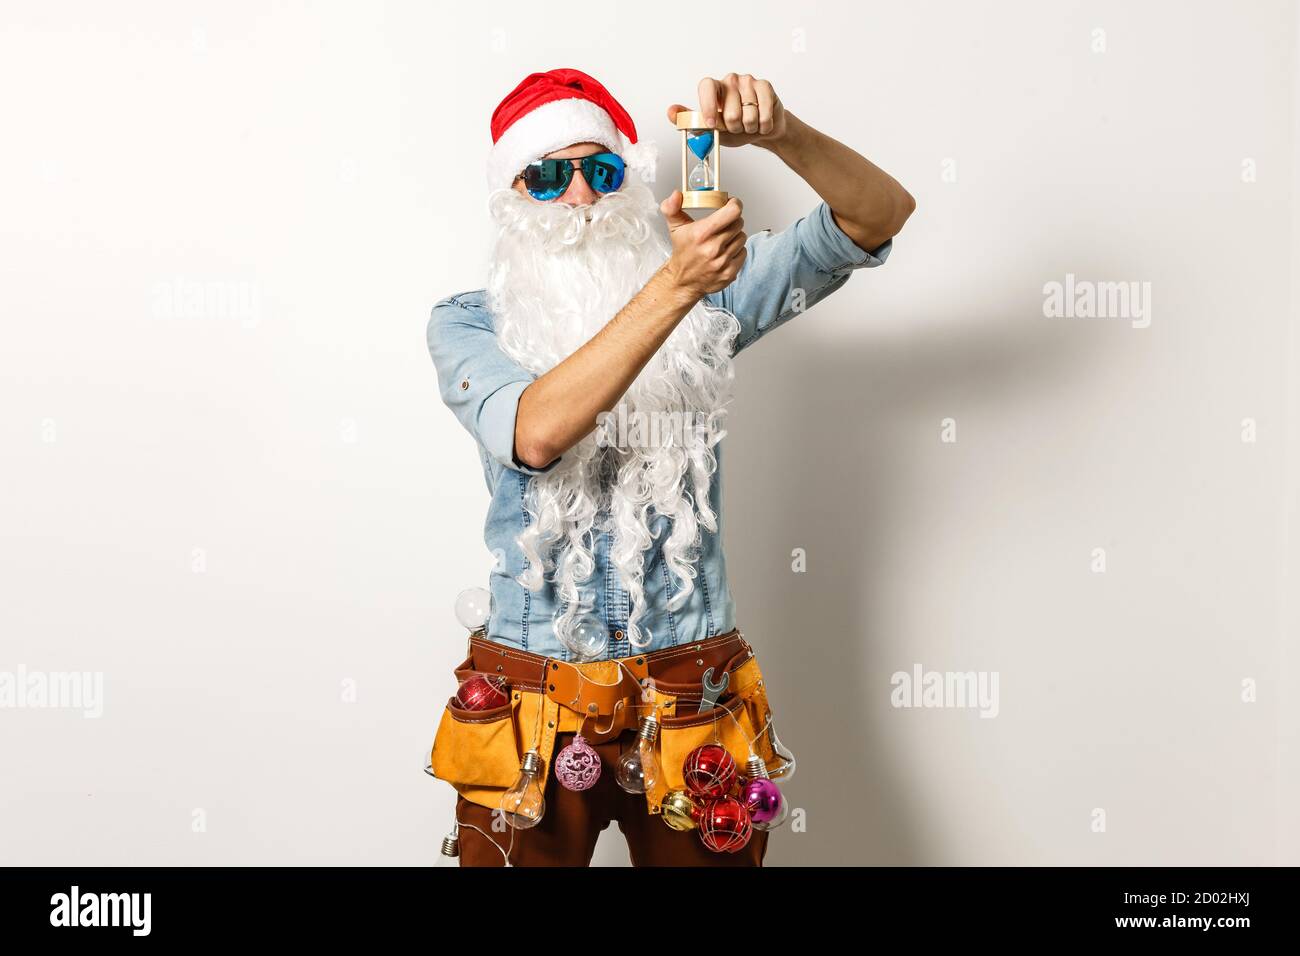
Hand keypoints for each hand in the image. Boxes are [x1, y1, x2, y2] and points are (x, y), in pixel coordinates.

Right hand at [659, 190, 746, 296]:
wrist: (683, 281)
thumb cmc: (682, 252)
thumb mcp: (675, 227)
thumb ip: (672, 208)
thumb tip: (676, 195)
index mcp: (701, 234)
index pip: (732, 212)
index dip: (735, 204)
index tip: (731, 204)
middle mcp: (713, 248)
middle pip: (739, 223)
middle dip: (733, 220)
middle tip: (724, 223)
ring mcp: (722, 262)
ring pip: (742, 237)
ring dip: (735, 236)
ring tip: (723, 239)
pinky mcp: (730, 273)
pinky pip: (743, 253)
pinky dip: (737, 251)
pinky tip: (725, 252)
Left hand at [666, 73, 787, 148]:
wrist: (761, 129)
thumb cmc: (735, 127)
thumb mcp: (710, 128)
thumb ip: (691, 120)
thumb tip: (671, 111)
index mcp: (714, 88)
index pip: (706, 87)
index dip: (708, 106)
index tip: (712, 124)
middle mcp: (730, 80)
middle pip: (730, 112)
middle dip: (735, 127)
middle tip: (737, 126)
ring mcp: (748, 81)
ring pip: (748, 115)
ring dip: (749, 127)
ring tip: (749, 124)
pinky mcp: (765, 86)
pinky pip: (763, 113)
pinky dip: (763, 126)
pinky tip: (761, 123)